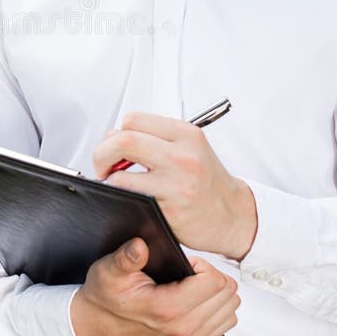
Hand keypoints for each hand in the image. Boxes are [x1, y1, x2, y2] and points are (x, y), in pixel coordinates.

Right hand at [71, 237, 239, 335]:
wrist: (96, 328)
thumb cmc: (104, 297)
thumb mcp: (108, 271)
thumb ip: (126, 257)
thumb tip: (140, 245)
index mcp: (167, 309)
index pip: (214, 282)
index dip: (202, 264)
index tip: (183, 262)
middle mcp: (184, 329)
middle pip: (227, 294)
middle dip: (212, 275)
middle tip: (188, 270)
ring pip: (230, 309)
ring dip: (216, 291)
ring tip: (193, 283)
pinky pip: (225, 323)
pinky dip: (217, 306)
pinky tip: (197, 297)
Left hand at [94, 112, 256, 259]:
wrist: (234, 215)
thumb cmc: (208, 181)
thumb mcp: (190, 147)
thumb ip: (156, 137)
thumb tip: (113, 136)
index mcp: (186, 134)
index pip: (133, 120)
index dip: (116, 133)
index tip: (114, 146)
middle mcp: (182, 156)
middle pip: (123, 140)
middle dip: (102, 153)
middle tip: (102, 165)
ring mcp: (176, 184)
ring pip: (120, 176)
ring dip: (110, 181)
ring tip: (117, 184)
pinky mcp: (169, 211)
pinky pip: (130, 201)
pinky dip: (120, 199)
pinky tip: (128, 199)